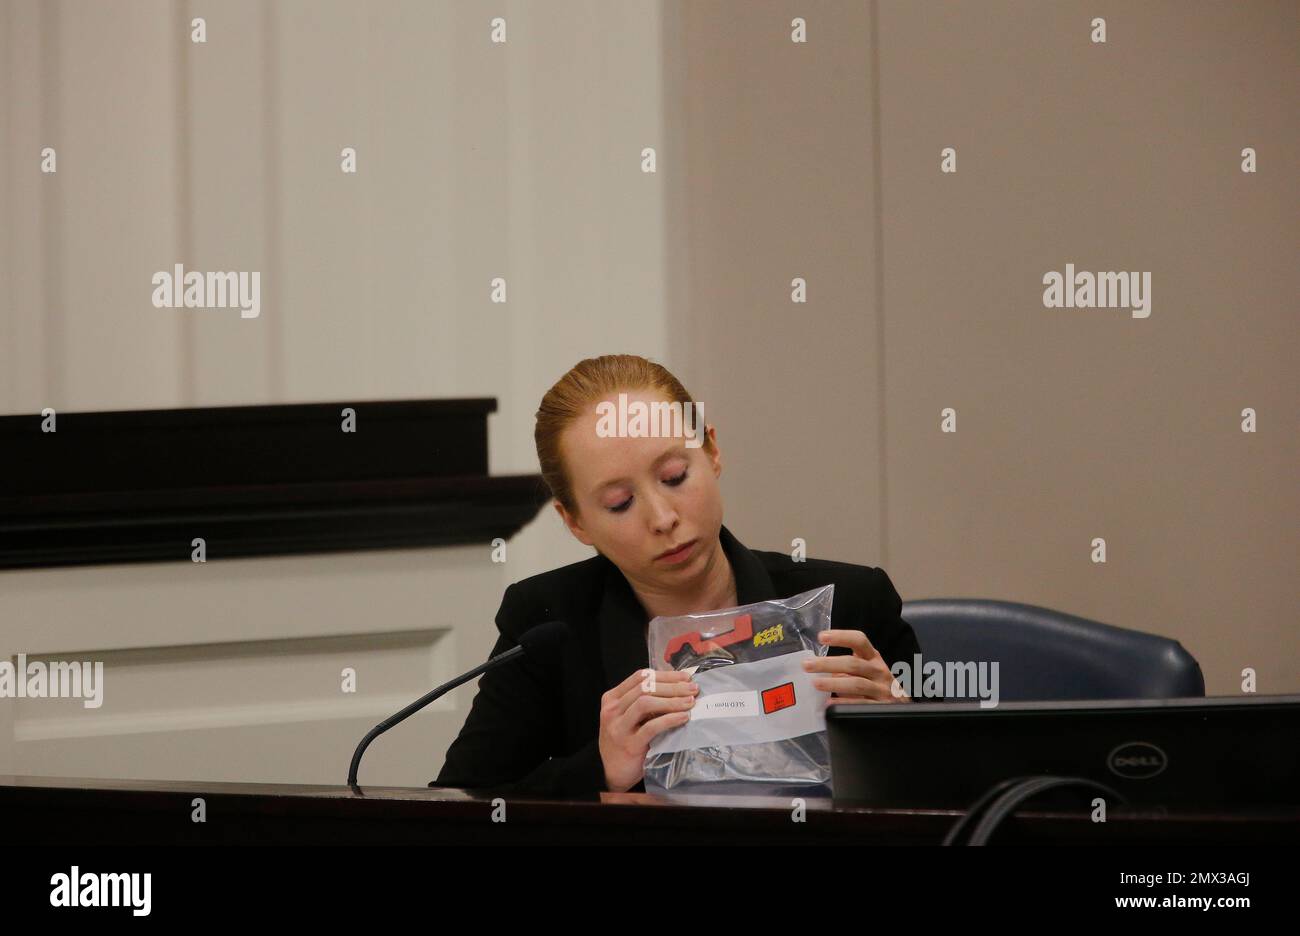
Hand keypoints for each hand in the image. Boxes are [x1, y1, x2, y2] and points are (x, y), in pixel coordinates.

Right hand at [598, 668, 698, 792]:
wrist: (614, 772)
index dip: (665, 675)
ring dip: (671, 700)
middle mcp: (612, 710)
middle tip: (693, 689)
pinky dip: (669, 719)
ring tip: (690, 702)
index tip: (686, 677)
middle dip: (672, 686)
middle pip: (644, 687)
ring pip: (645, 703)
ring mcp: (619, 727)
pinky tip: (683, 718)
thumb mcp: (629, 716)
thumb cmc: (626, 740)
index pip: (640, 676)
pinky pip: (651, 727)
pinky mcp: (629, 744)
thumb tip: (679, 685)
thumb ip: (644, 701)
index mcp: (612, 698)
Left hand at [803, 629, 910, 703]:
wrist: (903, 705)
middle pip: (853, 664)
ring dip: (834, 683)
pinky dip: (844, 703)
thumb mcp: (867, 669)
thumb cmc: (877, 684)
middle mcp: (879, 671)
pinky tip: (830, 703)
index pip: (859, 641)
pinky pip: (861, 704)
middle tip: (807, 665)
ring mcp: (881, 689)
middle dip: (828, 664)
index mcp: (873, 657)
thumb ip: (846, 667)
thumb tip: (820, 669)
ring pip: (857, 684)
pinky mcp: (881, 707)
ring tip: (816, 683)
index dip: (841, 636)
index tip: (821, 637)